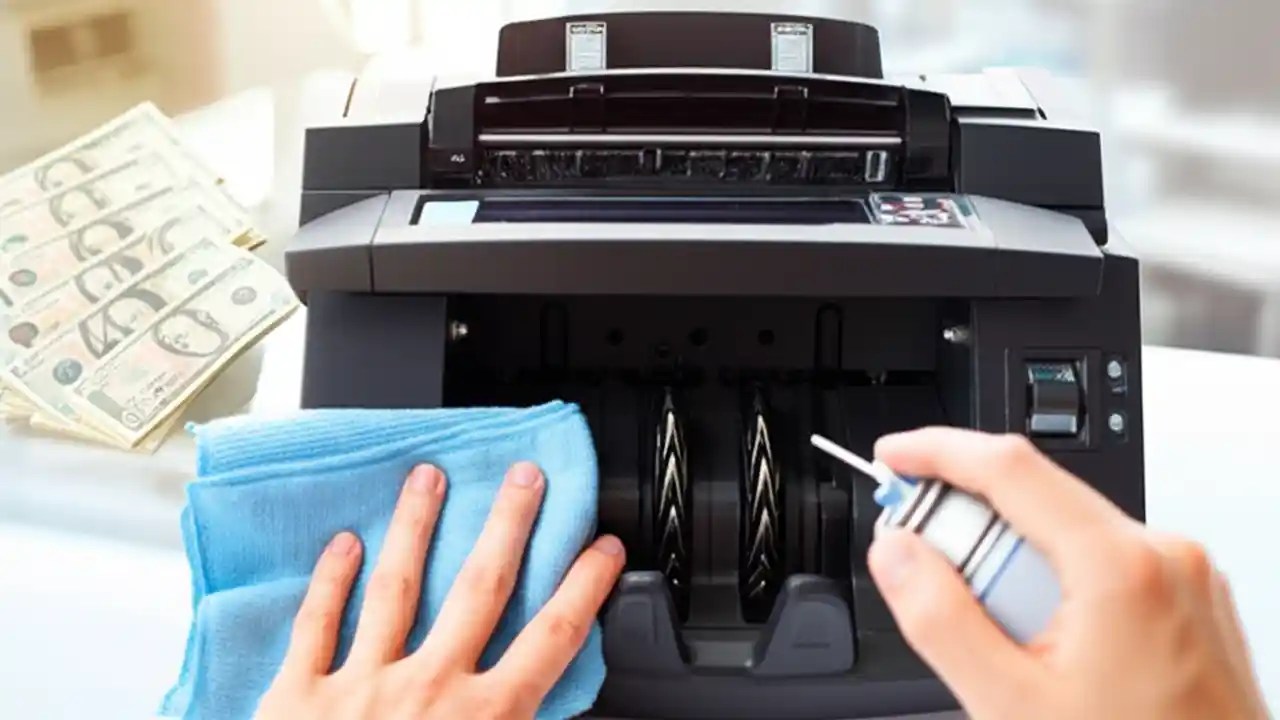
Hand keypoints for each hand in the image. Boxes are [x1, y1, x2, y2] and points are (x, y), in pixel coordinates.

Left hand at [256, 462, 625, 719]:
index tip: (603, 546)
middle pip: (480, 590)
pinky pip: (314, 627)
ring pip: (395, 589)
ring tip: (428, 477)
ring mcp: (361, 687)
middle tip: (523, 476)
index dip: (583, 586)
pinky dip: (329, 582)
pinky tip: (343, 542)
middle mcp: (428, 691)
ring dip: (416, 528)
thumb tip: (560, 716)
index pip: (550, 637)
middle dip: (508, 526)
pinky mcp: (298, 698)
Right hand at [868, 428, 1267, 719]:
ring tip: (1000, 643)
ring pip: (1066, 533)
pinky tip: (1042, 647)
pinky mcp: (1189, 599)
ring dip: (1011, 564)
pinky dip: (1053, 584)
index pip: (1009, 467)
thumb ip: (941, 619)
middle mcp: (1164, 555)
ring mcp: (1185, 576)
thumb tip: (897, 554)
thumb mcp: (1010, 705)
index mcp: (1121, 567)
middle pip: (1037, 499)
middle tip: (928, 573)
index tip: (894, 458)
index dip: (938, 451)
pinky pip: (1101, 562)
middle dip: (970, 527)